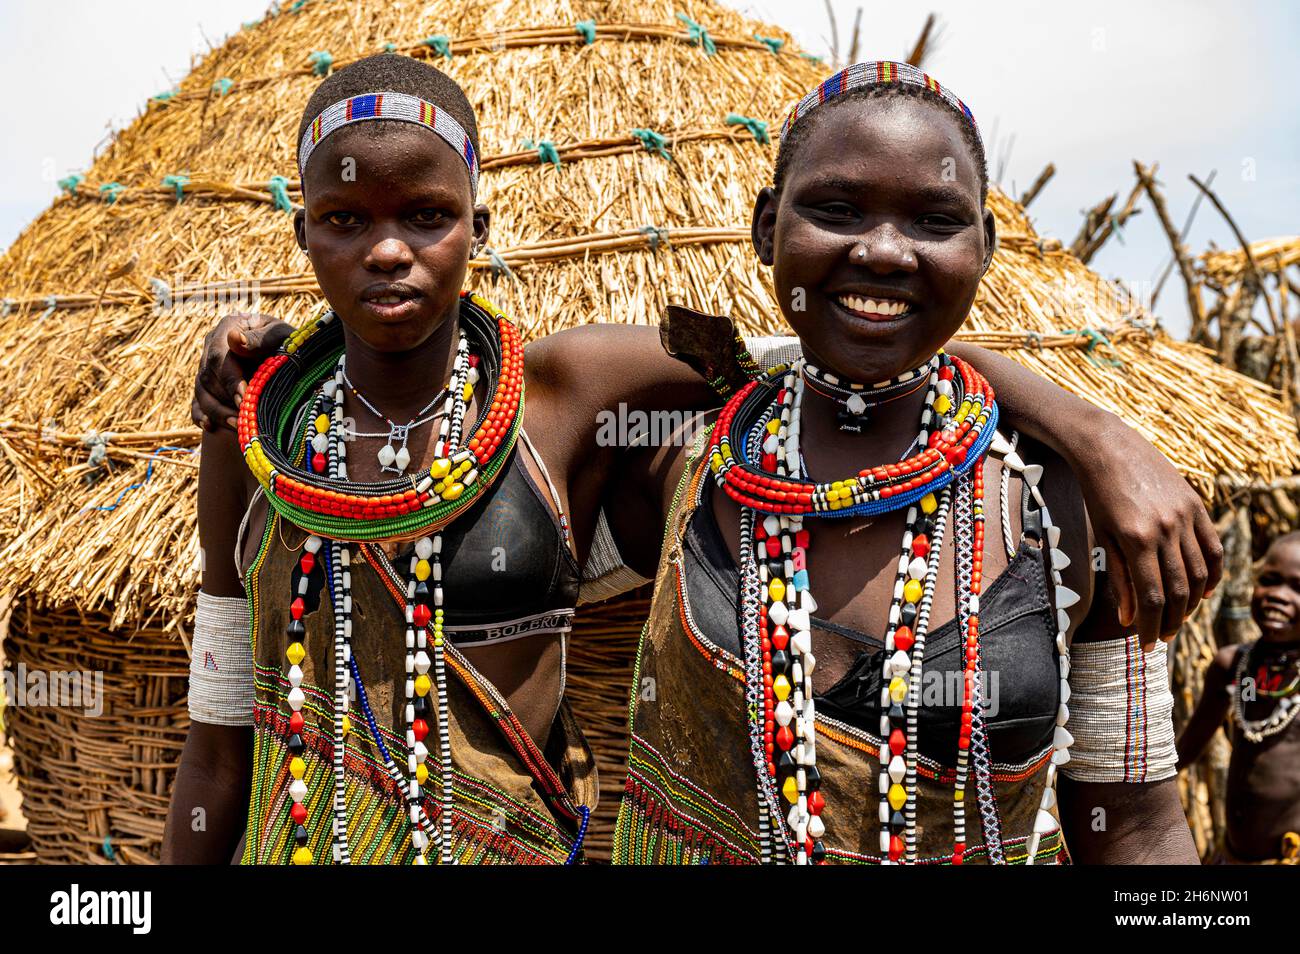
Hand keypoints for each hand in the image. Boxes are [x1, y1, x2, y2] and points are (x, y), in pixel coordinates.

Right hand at [192, 314, 292, 430]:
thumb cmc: (289, 343)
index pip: (219, 356)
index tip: (244, 397)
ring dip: (218, 412)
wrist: (291, 356)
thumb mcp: (281, 336)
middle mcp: (212, 345)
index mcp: (228, 328)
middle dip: (226, 400)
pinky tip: (211, 427)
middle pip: (208, 377)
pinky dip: (201, 416)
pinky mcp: (207, 386)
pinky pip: (197, 404)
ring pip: (202, 392)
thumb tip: (233, 339)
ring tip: (238, 427)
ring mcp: (206, 366)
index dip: (230, 380)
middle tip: (245, 419)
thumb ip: (259, 338)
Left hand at [1075, 411, 1223, 649]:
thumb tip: (1128, 619)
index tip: (1146, 646)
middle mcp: (1166, 529)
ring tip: (1178, 617)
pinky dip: (1213, 574)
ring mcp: (1185, 516)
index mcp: (1136, 540)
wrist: (1108, 446)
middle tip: (1161, 637)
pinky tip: (1204, 592)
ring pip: (1200, 573)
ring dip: (1192, 603)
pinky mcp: (1196, 505)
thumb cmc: (1096, 493)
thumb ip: (1120, 578)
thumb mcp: (1102, 536)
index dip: (1150, 626)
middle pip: (1179, 590)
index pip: (1151, 597)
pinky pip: (1213, 548)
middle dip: (1171, 620)